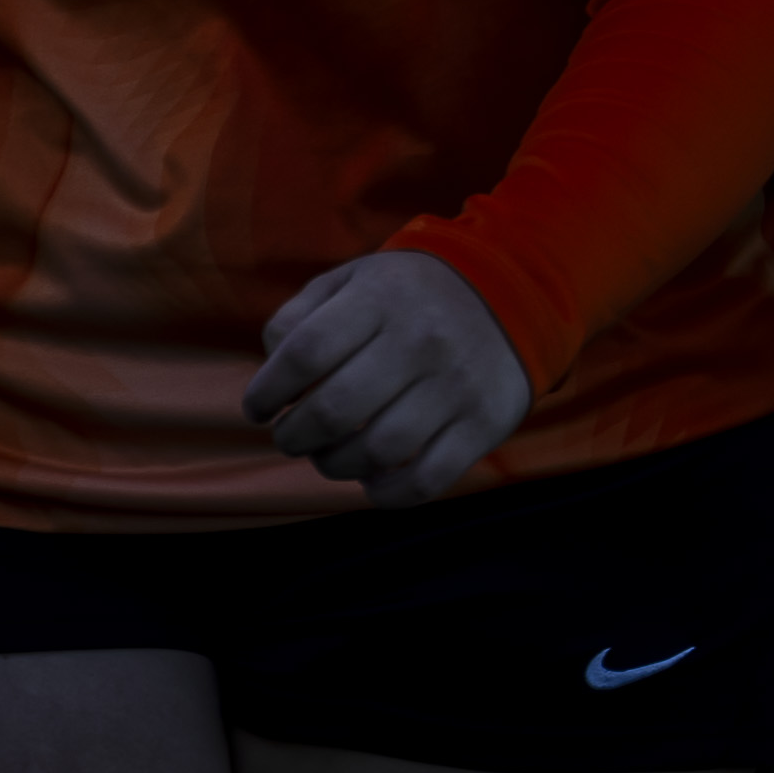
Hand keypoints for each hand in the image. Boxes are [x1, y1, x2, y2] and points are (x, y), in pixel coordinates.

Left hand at [246, 249, 531, 506]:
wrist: (515, 290)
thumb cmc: (412, 295)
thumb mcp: (356, 279)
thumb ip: (302, 314)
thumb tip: (271, 372)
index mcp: (382, 296)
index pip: (304, 352)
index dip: (267, 390)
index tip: (258, 408)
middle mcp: (421, 339)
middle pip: (333, 409)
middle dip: (294, 436)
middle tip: (291, 437)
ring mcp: (456, 384)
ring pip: (374, 451)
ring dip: (334, 466)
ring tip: (329, 455)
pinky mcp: (484, 422)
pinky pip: (424, 480)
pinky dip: (386, 493)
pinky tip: (371, 478)